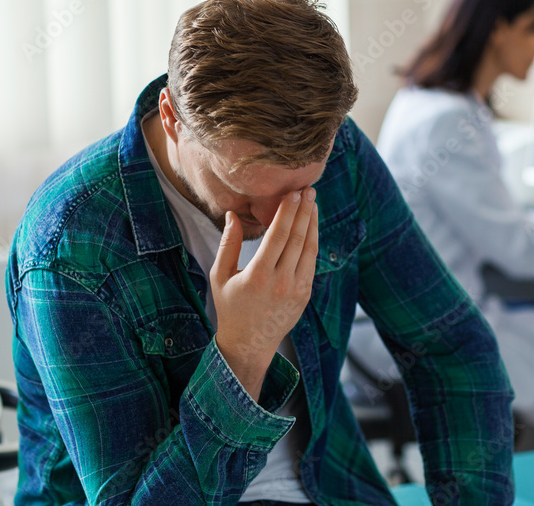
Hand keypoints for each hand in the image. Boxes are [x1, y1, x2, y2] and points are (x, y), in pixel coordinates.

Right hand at [210, 187, 318, 400]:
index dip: (288, 212)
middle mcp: (281, 282)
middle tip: (309, 190)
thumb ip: (227, 244)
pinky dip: (313, 242)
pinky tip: (311, 227)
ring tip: (313, 203)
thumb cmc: (230, 308)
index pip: (278, 236)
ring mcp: (296, 290)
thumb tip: (233, 214)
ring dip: (313, 224)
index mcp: (258, 276)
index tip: (293, 193)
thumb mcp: (220, 276)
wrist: (249, 344)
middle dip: (304, 211)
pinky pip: (311, 263)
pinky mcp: (305, 295)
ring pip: (309, 249)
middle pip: (297, 239)